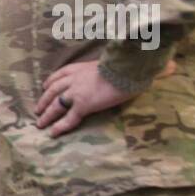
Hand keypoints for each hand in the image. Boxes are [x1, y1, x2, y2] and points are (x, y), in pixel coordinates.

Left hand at [36, 59, 174, 135]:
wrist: (128, 68)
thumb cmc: (126, 63)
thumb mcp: (117, 61)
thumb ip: (121, 64)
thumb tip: (157, 64)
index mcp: (80, 67)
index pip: (60, 74)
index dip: (50, 82)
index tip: (45, 86)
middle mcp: (73, 79)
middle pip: (52, 91)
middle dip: (43, 100)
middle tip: (37, 110)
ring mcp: (76, 92)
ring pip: (55, 105)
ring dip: (46, 115)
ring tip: (40, 124)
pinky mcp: (82, 105)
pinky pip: (67, 119)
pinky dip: (59, 127)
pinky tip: (52, 134)